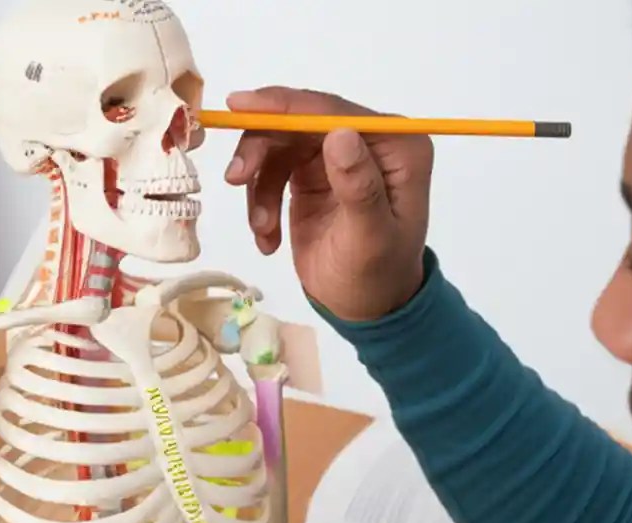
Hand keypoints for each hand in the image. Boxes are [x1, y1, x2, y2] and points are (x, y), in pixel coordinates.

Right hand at [223, 87, 433, 321]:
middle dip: (261, 148)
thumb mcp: (369, 237)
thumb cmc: (377, 276)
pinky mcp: (313, 173)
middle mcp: (368, 141)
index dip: (284, 105)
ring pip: (278, 145)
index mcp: (397, 146)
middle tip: (234, 179)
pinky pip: (272, 171)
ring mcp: (337, 156)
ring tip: (261, 226)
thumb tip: (339, 134)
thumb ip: (358, 187)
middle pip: (298, 121)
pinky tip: (267, 237)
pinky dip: (261, 203)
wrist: (367, 307)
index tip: (240, 108)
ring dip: (259, 186)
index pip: (332, 111)